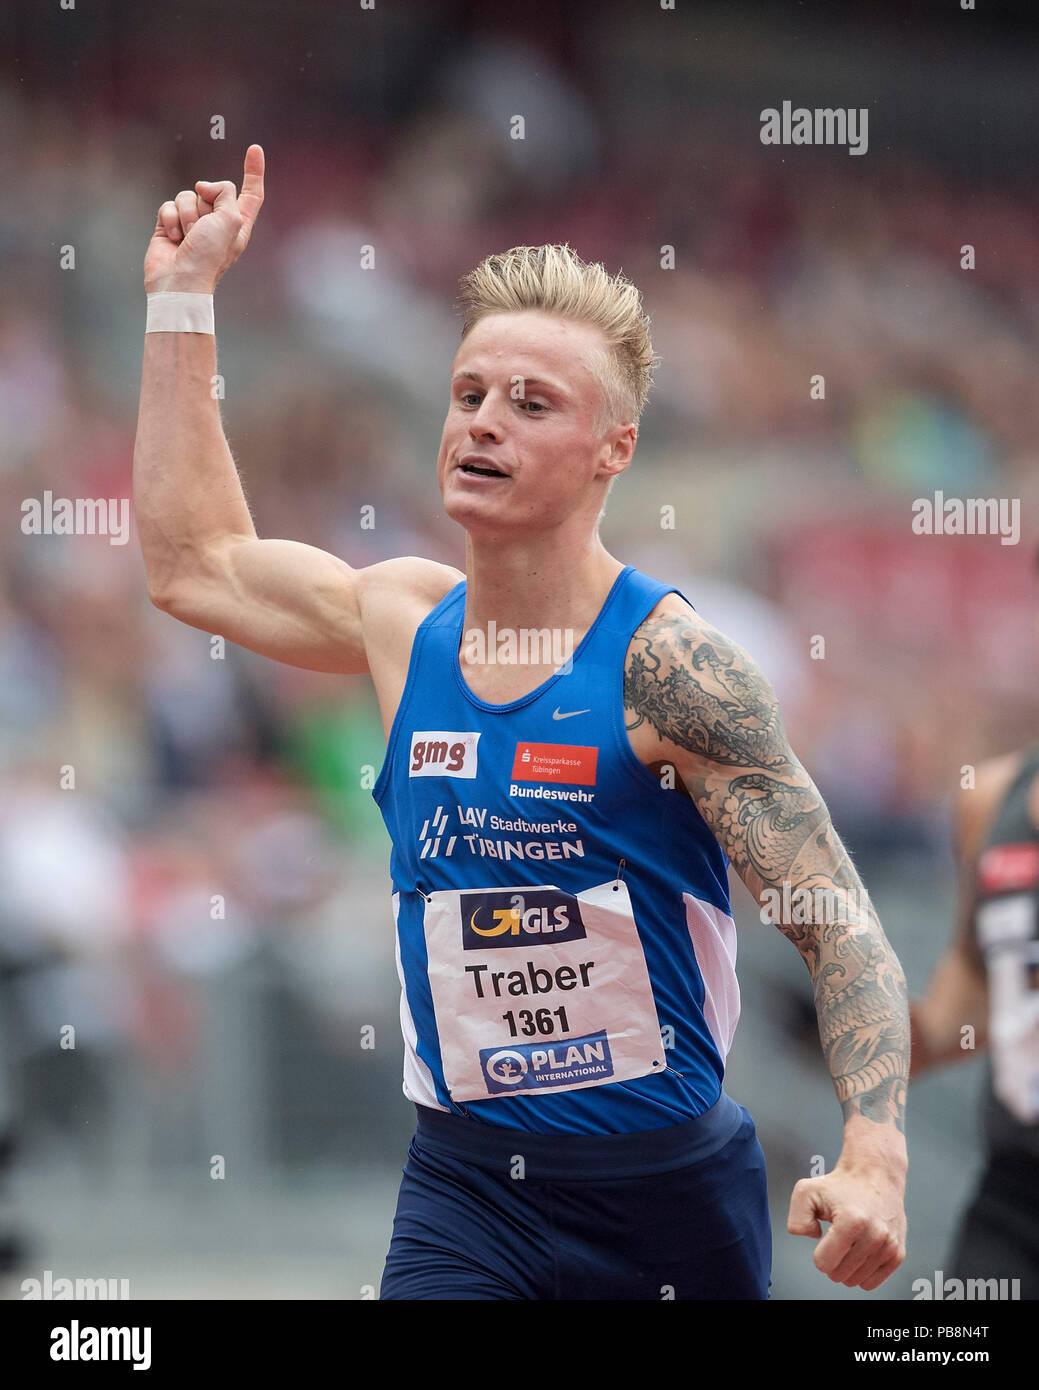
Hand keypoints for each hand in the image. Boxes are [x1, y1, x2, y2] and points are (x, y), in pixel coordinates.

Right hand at [144, 144, 264, 293]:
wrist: (180, 279)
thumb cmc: (209, 255)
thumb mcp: (231, 219)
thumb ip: (225, 192)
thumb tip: (202, 187)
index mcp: (239, 223)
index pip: (251, 193)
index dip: (254, 171)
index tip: (255, 149)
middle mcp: (218, 222)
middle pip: (212, 189)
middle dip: (205, 203)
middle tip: (203, 229)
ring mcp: (194, 223)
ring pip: (188, 195)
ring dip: (187, 214)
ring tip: (188, 236)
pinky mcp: (171, 224)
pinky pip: (169, 205)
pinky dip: (170, 219)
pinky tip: (173, 238)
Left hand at [787, 1161, 906, 1289]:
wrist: (875, 1174)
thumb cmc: (839, 1185)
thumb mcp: (806, 1192)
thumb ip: (797, 1219)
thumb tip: (814, 1237)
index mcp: (851, 1221)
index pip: (824, 1263)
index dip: (818, 1252)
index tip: (825, 1235)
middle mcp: (874, 1235)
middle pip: (839, 1275)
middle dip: (832, 1260)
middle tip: (837, 1237)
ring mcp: (889, 1246)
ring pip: (855, 1281)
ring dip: (847, 1265)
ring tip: (851, 1241)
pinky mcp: (898, 1253)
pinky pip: (871, 1283)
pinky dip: (861, 1272)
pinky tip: (860, 1252)